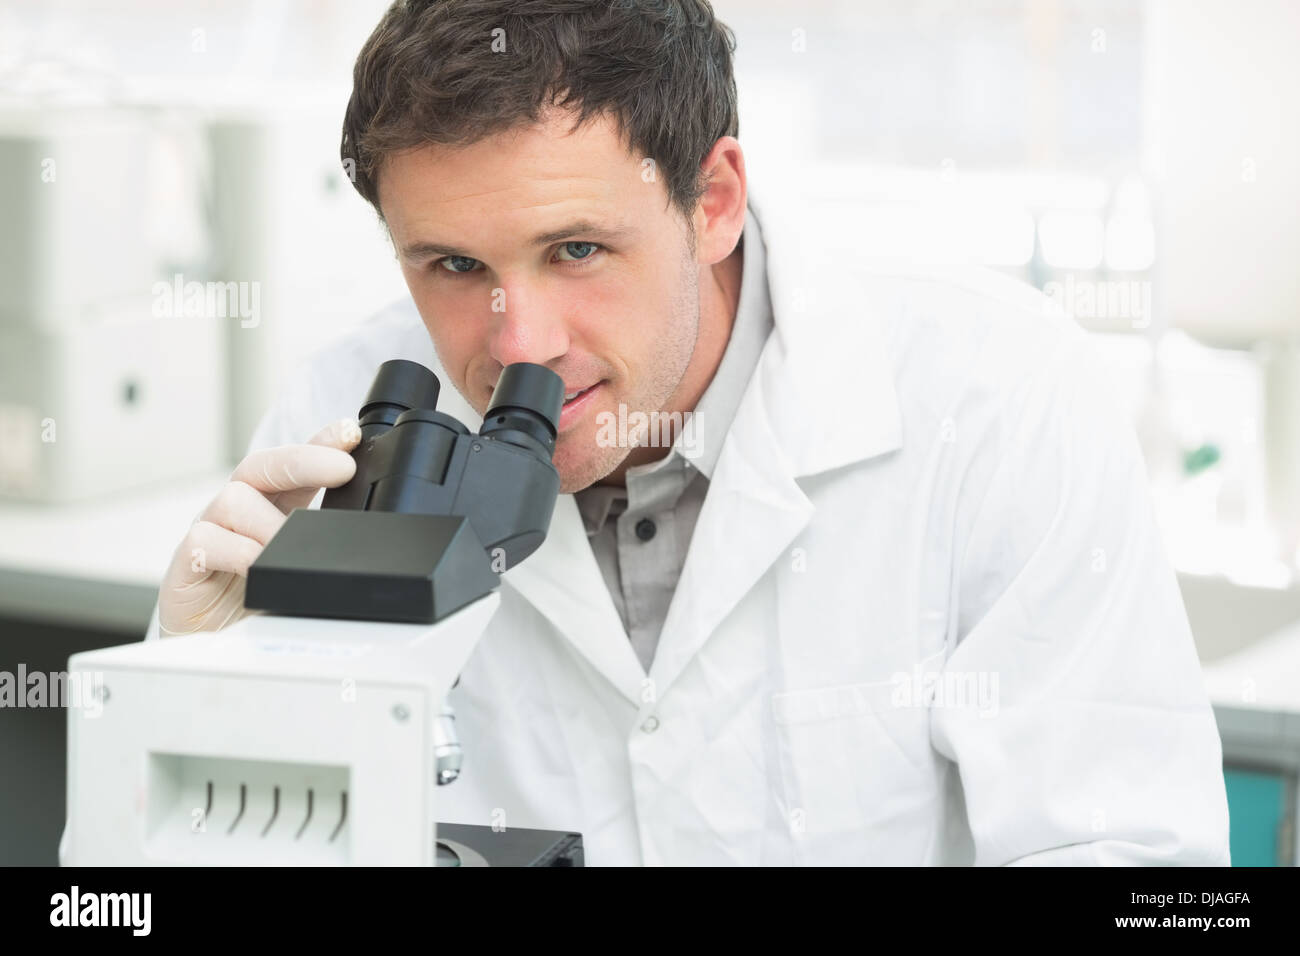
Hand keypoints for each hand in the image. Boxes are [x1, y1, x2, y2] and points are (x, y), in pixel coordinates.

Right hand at [157, 418, 361, 635]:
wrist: (214, 647)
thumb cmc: (257, 602)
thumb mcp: (301, 569)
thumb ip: (323, 546)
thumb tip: (367, 538)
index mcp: (271, 507)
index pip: (295, 466)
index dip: (322, 443)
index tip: (350, 434)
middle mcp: (238, 512)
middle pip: (261, 466)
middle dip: (304, 460)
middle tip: (342, 467)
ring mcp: (210, 533)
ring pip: (234, 501)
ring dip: (271, 525)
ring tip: (291, 551)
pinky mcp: (185, 564)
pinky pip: (204, 540)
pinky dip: (237, 552)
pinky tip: (257, 568)